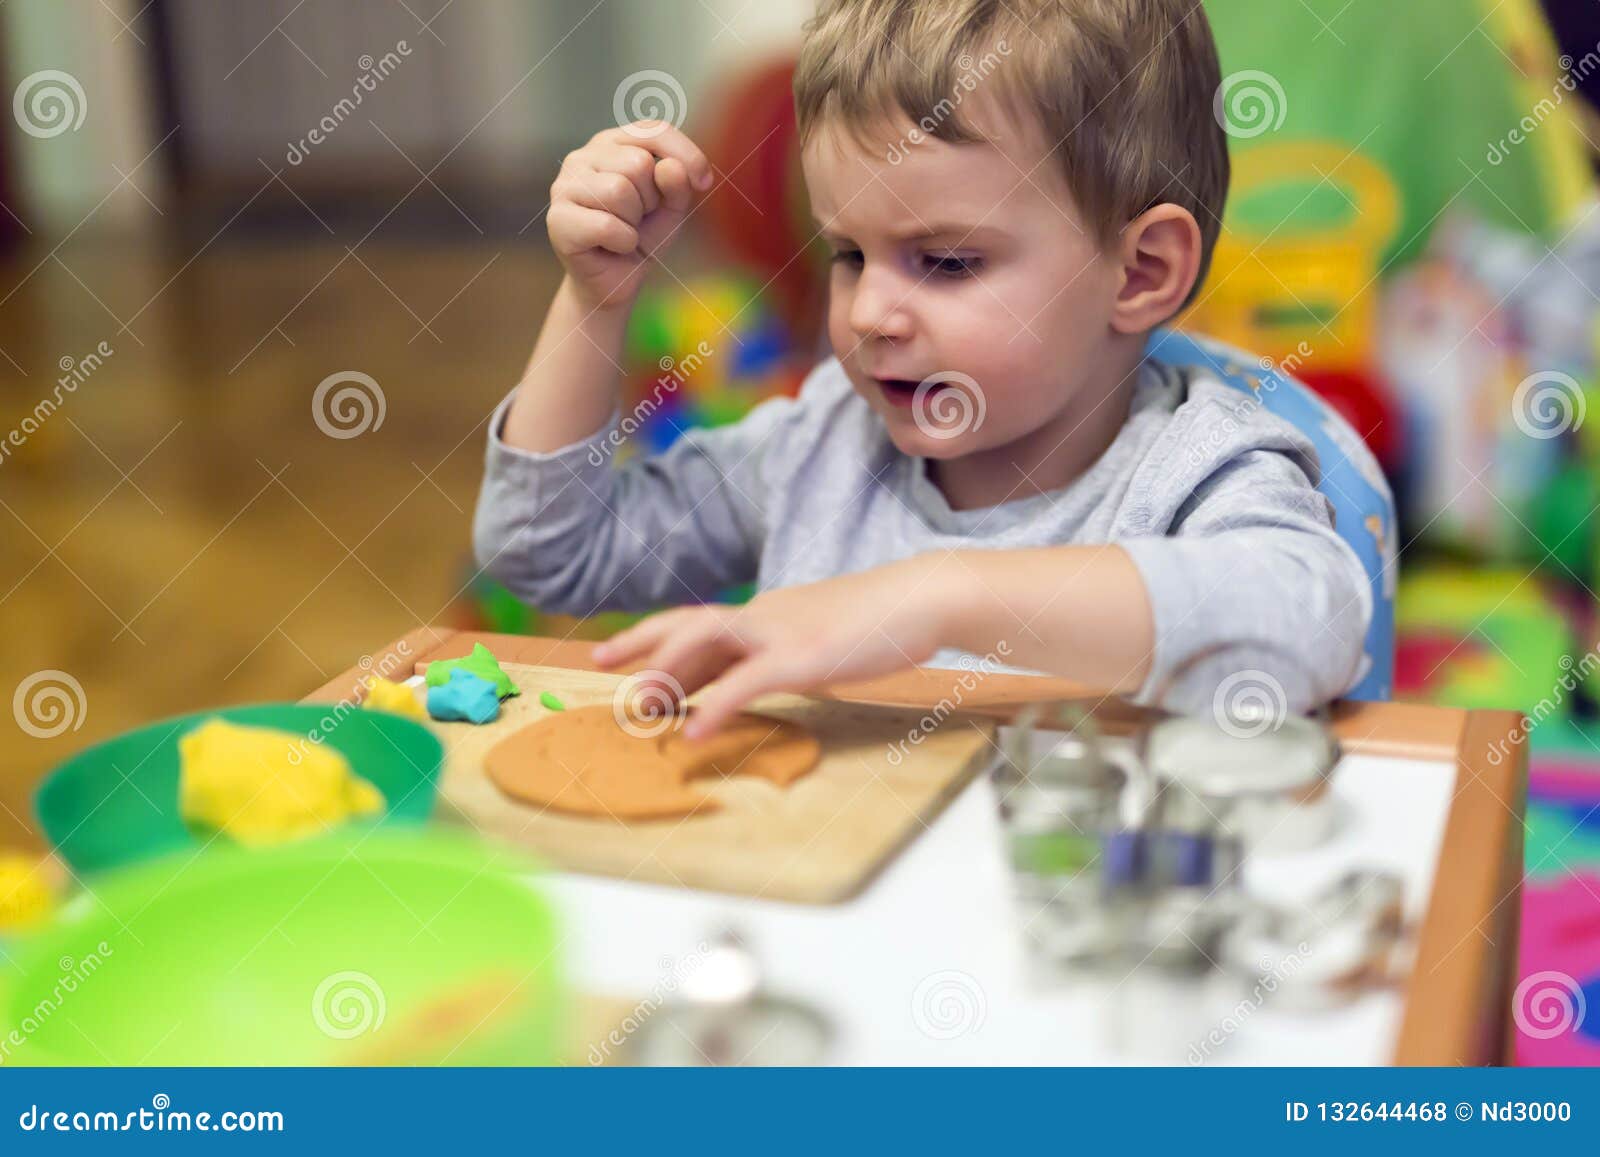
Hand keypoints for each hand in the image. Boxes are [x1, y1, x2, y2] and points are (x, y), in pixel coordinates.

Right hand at [547, 122, 712, 310]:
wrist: (615, 281)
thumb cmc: (641, 237)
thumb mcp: (671, 208)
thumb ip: (678, 185)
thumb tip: (668, 168)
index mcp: (612, 144)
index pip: (653, 130)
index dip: (685, 154)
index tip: (704, 182)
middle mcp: (584, 156)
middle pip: (637, 163)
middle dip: (651, 199)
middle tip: (639, 219)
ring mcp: (565, 185)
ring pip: (619, 189)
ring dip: (634, 221)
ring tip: (624, 231)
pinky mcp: (557, 219)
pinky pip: (605, 224)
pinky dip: (622, 242)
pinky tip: (613, 247)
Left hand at [593, 557, 961, 737]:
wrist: (922, 597)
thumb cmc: (884, 620)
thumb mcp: (826, 633)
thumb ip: (792, 648)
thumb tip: (772, 669)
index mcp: (770, 612)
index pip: (705, 625)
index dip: (663, 642)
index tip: (631, 660)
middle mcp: (765, 615)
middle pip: (689, 623)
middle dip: (642, 642)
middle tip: (600, 662)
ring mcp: (781, 632)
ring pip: (704, 641)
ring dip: (666, 670)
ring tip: (638, 701)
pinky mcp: (802, 657)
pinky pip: (746, 682)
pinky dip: (714, 707)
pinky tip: (695, 733)